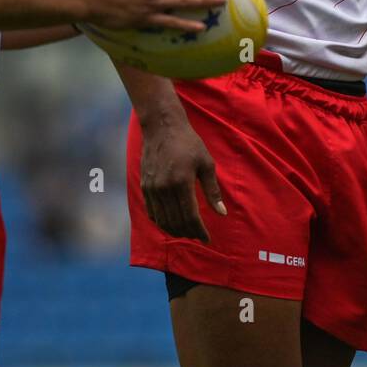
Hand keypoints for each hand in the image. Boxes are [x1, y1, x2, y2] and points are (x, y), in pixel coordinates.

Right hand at [139, 109, 225, 240]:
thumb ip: (212, 190)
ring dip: (175, 230)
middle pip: (176, 222)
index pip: (190, 217)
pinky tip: (170, 224)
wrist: (162, 127)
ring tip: (187, 233)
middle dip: (189, 233)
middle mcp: (164, 188)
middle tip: (198, 236)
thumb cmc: (188, 143)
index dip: (199, 231)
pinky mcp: (145, 187)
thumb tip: (221, 213)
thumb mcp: (206, 164)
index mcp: (182, 183)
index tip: (207, 238)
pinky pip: (152, 212)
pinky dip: (161, 222)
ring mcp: (152, 188)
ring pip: (163, 220)